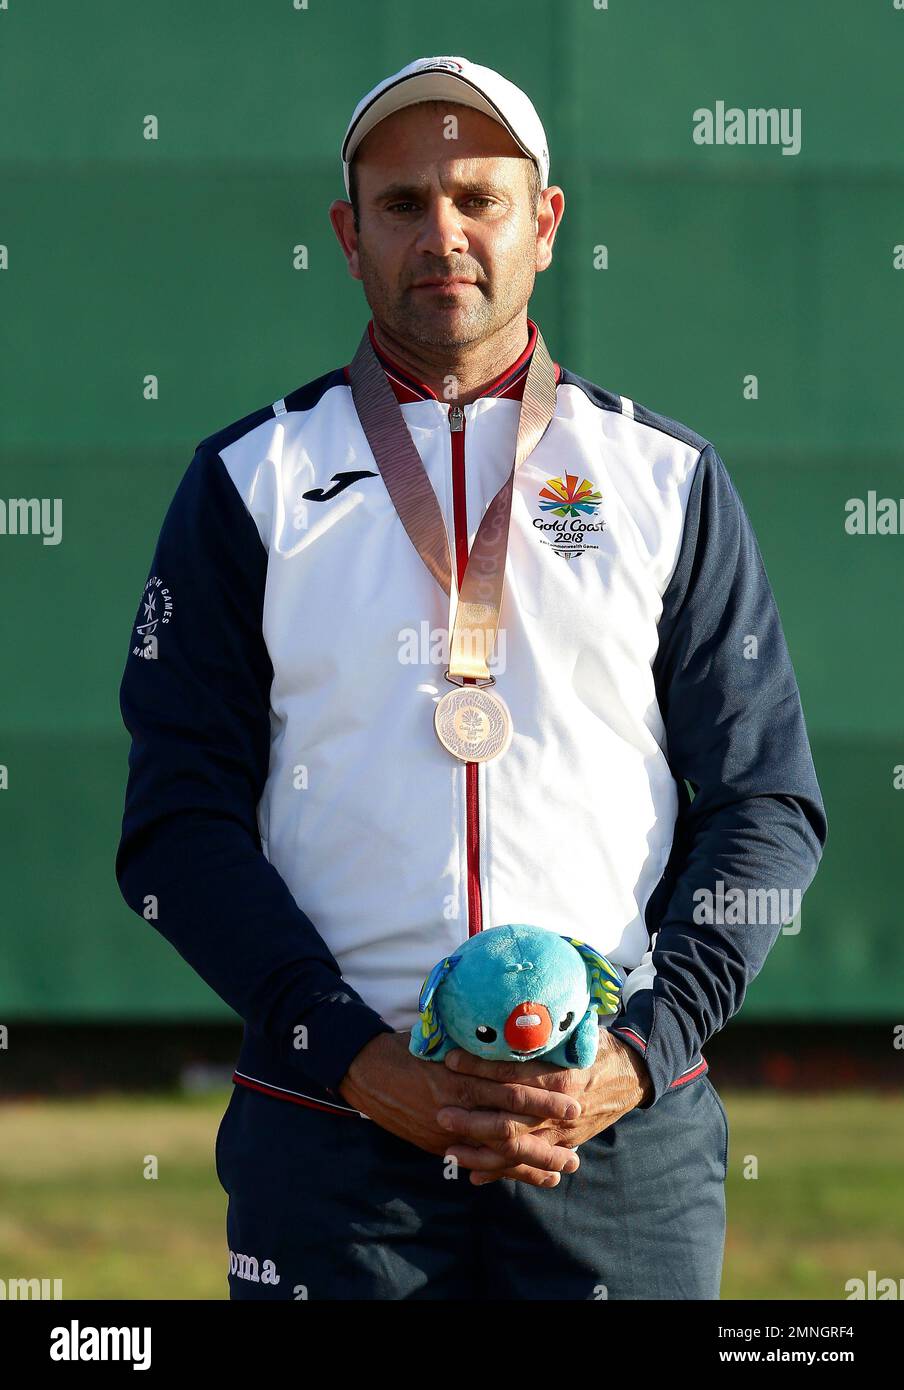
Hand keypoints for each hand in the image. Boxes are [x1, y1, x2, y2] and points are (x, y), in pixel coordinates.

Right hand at [337, 1031, 584, 1187]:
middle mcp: (454, 1105)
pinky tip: (529, 1176)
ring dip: (532, 1159)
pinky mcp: (436, 1144)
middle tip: (576, 1136)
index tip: (571, 1094)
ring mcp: (445, 1130)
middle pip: (509, 1123)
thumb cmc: (407, 1045)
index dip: (542, 1093)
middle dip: (545, 1131)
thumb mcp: (442, 1037)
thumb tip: (514, 1039)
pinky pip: (476, 1161)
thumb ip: (475, 1046)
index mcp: (459, 1073)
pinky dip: (504, 1170)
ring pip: (496, 1150)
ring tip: (563, 1165)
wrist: (364, 1069)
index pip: (509, 1086)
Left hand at [436, 1029, 652, 1186]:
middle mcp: (559, 1108)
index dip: (480, 1067)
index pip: (513, 1072)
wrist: (630, 1077)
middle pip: (509, 1117)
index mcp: (560, 1076)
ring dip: (480, 1150)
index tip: (451, 1060)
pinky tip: (473, 1175)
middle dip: (473, 1118)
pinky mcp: (561, 1146)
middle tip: (441, 1112)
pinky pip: (527, 1164)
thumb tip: (504, 1012)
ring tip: (448, 1147)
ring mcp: (560, 1132)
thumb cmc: (595, 1048)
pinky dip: (500, 1172)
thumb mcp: (574, 1034)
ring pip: (515, 1148)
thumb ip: (542, 1032)